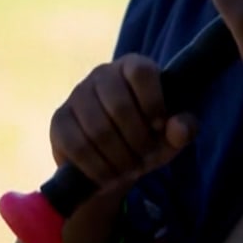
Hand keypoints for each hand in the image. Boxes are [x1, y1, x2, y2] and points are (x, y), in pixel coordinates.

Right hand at [50, 55, 196, 192]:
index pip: (140, 72)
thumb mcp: (171, 138)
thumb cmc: (147, 140)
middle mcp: (101, 74)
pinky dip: (98, 167)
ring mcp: (76, 95)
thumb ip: (183, 130)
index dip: (152, 101)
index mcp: (132, 67)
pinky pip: (77, 146)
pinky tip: (108, 174)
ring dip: (118, 158)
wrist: (112, 163)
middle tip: (143, 157)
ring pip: (98, 129)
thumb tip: (178, 126)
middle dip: (136, 141)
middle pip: (118, 105)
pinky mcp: (59, 120)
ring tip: (128, 169)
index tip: (158, 127)